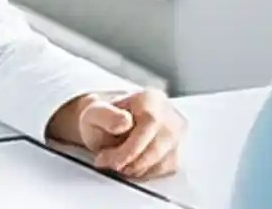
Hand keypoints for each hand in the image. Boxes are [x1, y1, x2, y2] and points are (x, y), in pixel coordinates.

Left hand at [57, 90, 185, 179]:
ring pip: (162, 162)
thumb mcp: (94, 113)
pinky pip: (165, 169)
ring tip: (118, 160)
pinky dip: (145, 172)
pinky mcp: (178, 151)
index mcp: (150, 98)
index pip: (149, 125)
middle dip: (129, 163)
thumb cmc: (104, 119)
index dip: (128, 150)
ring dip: (136, 169)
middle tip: (108, 163)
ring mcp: (177, 133)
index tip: (108, 159)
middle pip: (157, 148)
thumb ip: (105, 115)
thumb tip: (124, 122)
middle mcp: (169, 113)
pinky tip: (131, 164)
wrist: (110, 124)